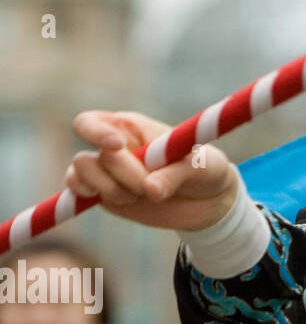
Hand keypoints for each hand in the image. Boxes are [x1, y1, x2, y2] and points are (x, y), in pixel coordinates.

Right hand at [66, 110, 239, 231]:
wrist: (210, 201)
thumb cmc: (205, 170)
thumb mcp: (200, 166)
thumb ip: (175, 174)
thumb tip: (150, 190)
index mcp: (132, 128)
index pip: (91, 122)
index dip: (96, 133)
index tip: (118, 145)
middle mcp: (113, 148)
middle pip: (91, 158)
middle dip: (122, 175)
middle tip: (150, 187)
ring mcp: (105, 173)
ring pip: (79, 176)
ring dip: (110, 190)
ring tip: (141, 195)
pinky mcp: (104, 195)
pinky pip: (77, 193)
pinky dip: (88, 198)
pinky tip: (118, 200)